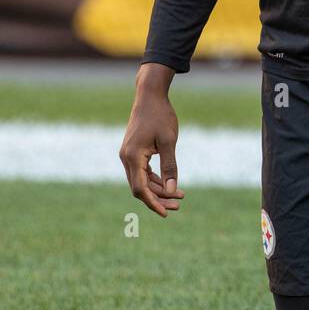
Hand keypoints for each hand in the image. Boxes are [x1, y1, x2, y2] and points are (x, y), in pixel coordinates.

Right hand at [119, 65, 184, 217]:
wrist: (150, 96)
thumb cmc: (161, 116)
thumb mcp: (169, 142)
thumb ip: (170, 167)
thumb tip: (172, 191)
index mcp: (132, 157)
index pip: (140, 189)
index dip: (153, 203)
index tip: (166, 213)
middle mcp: (126, 158)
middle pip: (140, 188)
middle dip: (158, 198)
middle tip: (178, 205)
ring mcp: (128, 155)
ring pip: (141, 181)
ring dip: (158, 190)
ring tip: (180, 196)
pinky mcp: (134, 152)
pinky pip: (142, 172)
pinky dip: (155, 180)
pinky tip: (169, 184)